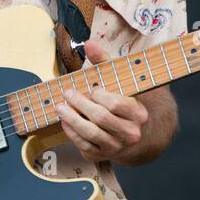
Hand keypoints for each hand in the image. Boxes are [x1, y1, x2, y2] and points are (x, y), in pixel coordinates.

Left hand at [54, 40, 149, 162]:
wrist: (134, 135)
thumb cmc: (123, 103)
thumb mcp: (119, 81)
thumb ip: (105, 62)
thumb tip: (89, 43)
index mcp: (138, 114)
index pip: (117, 103)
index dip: (100, 95)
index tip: (92, 88)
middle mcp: (130, 134)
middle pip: (101, 118)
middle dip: (81, 104)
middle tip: (68, 93)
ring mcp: (116, 148)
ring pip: (91, 134)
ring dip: (72, 119)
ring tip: (60, 107)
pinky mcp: (102, 156)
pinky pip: (83, 145)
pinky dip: (71, 132)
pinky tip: (64, 121)